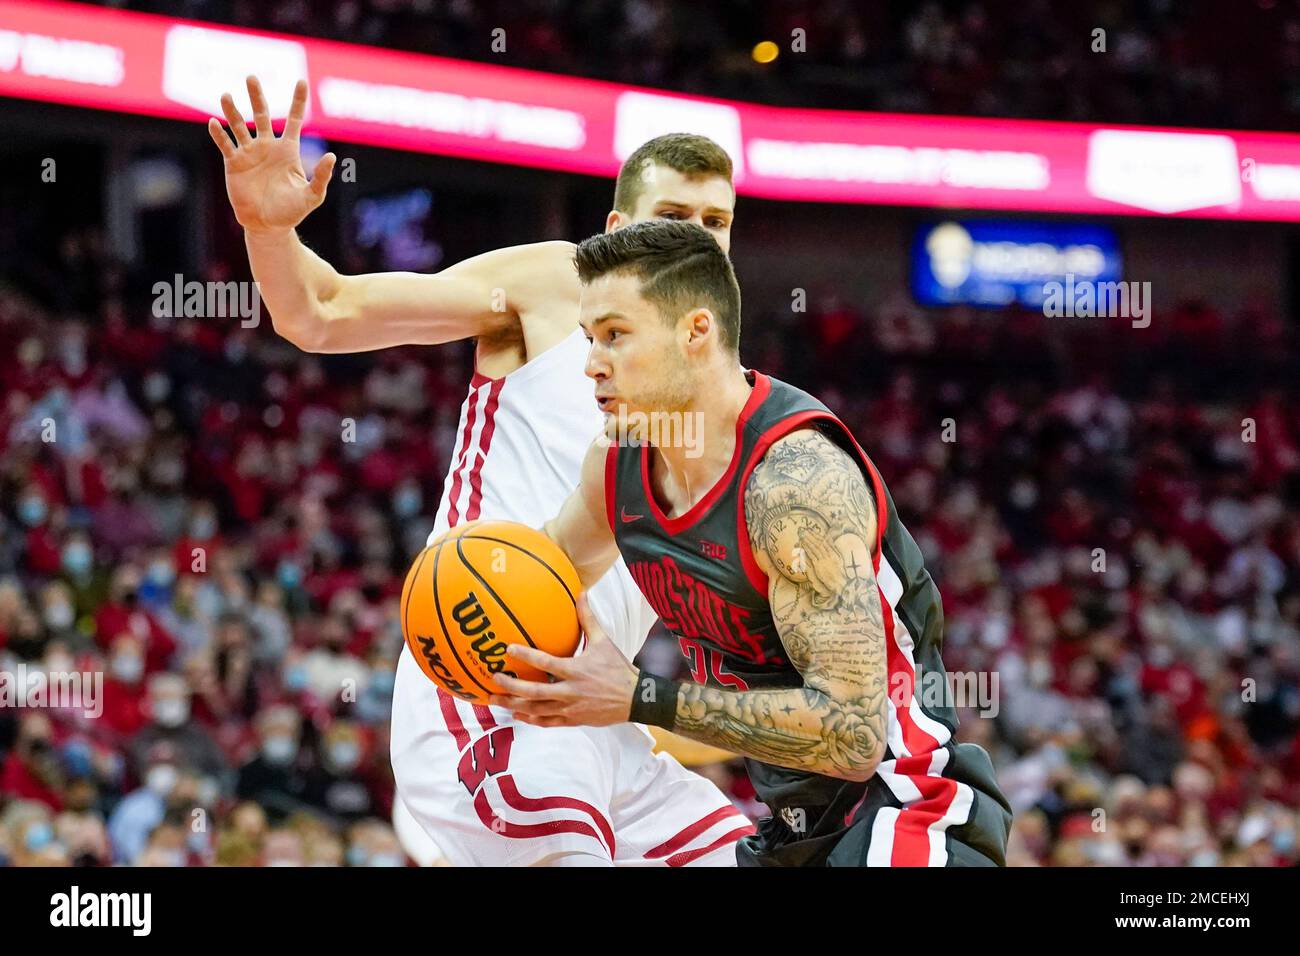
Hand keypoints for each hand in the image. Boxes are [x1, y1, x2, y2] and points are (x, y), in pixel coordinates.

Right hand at [207, 76, 336, 232]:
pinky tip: (214, 123)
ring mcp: (249, 153)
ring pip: (240, 126)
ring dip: (233, 111)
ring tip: (226, 96)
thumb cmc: (291, 211)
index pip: (294, 120)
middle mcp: (267, 146)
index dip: (298, 101)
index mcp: (288, 150)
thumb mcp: (312, 196)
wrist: (268, 225)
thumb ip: (321, 176)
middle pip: (262, 115)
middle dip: (257, 96)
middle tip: (252, 77)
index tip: (302, 81)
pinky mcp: (234, 163)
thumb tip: (332, 156)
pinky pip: (226, 145)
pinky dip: (220, 134)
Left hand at [490, 594, 637, 726]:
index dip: (526, 655)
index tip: (508, 649)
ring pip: (536, 710)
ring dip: (513, 705)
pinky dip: (530, 718)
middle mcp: (570, 691)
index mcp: (576, 670)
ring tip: (496, 700)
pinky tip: (517, 714)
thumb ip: (587, 619)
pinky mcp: (573, 720)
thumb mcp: (603, 642)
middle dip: (511, 686)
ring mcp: (570, 708)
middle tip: (494, 678)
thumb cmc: (617, 668)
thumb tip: (581, 592)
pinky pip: (546, 722)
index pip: (546, 662)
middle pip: (534, 692)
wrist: (635, 699)